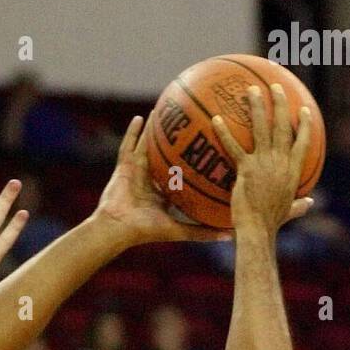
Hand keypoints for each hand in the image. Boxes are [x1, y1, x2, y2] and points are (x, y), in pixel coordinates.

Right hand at [94, 116, 230, 248]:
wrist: (118, 229)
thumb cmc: (146, 230)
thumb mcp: (180, 230)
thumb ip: (203, 232)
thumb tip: (231, 235)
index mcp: (162, 195)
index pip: (179, 177)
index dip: (191, 166)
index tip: (207, 152)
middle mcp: (149, 181)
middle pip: (165, 157)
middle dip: (176, 144)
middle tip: (191, 126)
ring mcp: (135, 172)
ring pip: (147, 147)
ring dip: (155, 132)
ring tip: (166, 113)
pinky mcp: (123, 168)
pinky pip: (128, 145)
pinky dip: (133, 132)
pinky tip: (141, 117)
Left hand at [213, 85, 313, 238]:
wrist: (258, 230)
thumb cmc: (272, 224)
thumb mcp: (289, 212)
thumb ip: (299, 205)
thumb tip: (310, 204)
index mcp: (293, 170)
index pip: (303, 142)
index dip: (304, 124)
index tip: (304, 109)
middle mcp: (281, 162)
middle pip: (282, 126)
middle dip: (280, 103)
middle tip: (275, 86)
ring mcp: (263, 163)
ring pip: (261, 128)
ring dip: (256, 106)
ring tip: (250, 90)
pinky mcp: (245, 169)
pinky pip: (233, 147)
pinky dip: (223, 132)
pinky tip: (215, 119)